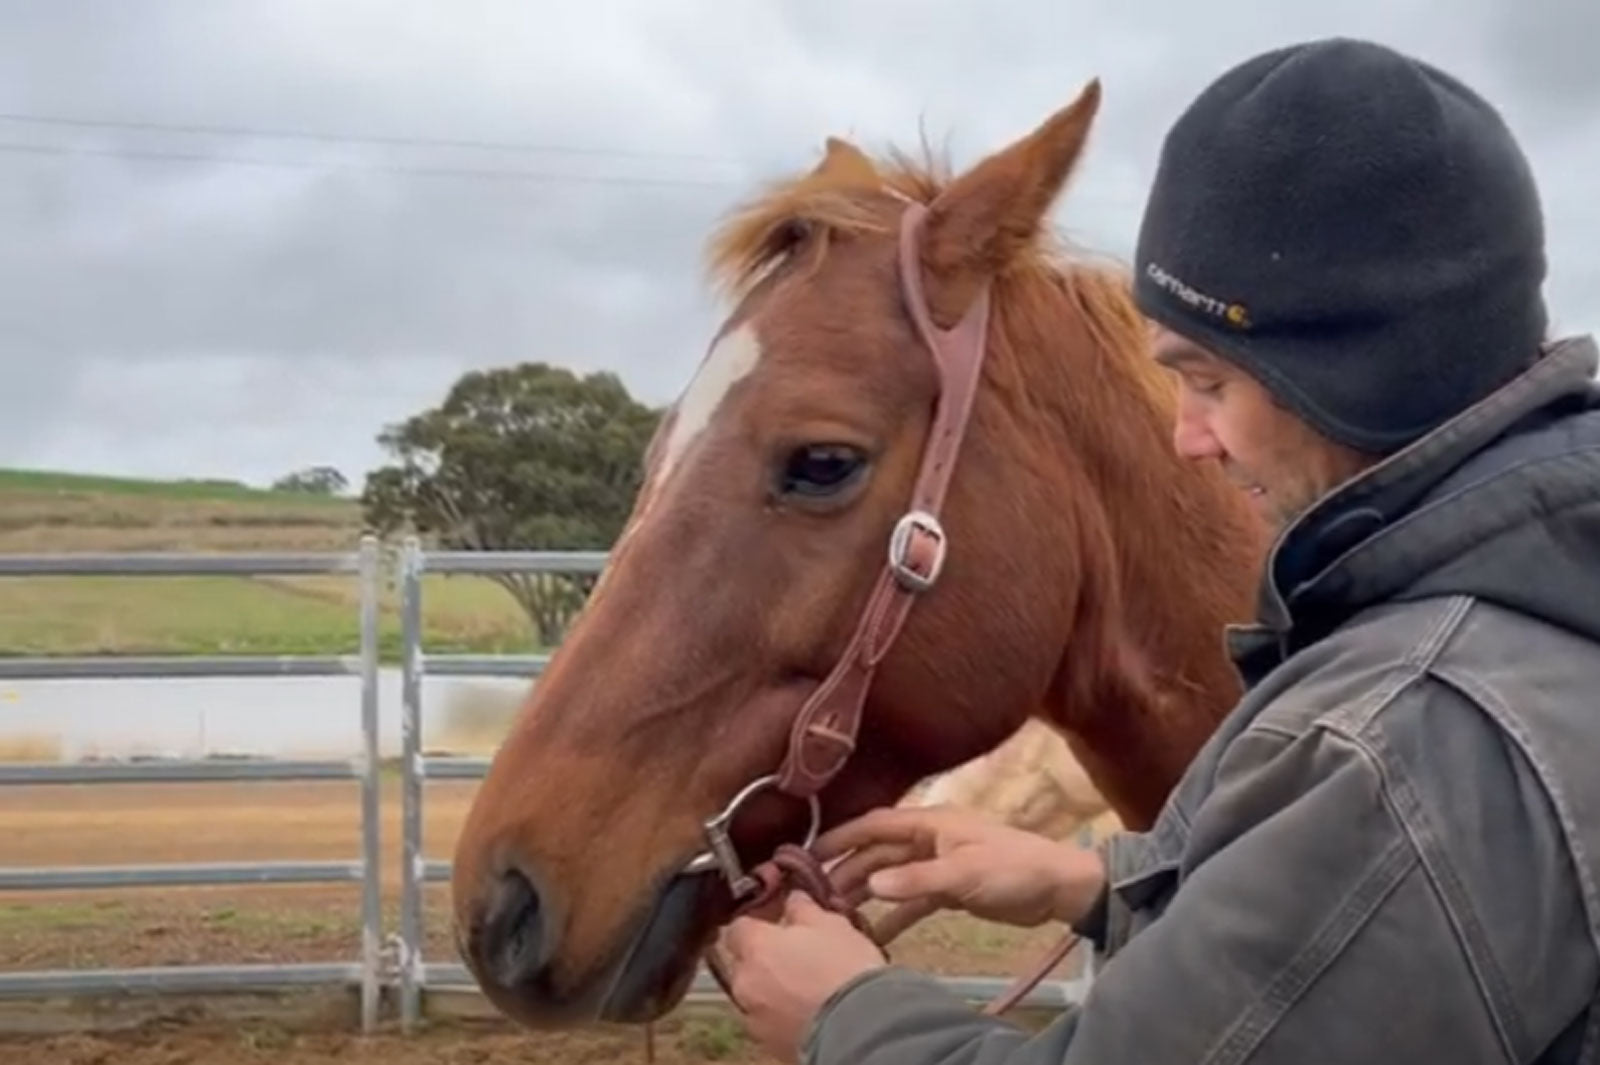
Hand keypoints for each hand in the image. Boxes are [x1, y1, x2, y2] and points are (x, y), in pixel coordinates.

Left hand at [715, 891, 888, 1061]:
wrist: (859, 1029)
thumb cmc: (844, 970)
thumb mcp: (831, 925)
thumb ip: (803, 909)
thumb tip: (793, 901)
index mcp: (755, 947)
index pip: (737, 926)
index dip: (757, 921)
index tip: (777, 919)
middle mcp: (745, 983)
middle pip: (744, 963)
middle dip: (764, 957)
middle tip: (796, 953)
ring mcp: (755, 1018)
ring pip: (757, 994)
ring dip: (773, 987)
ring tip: (807, 985)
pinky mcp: (770, 1045)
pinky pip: (770, 1021)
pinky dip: (783, 1014)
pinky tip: (810, 1009)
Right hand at [815, 804, 1104, 928]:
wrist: (1057, 888)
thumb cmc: (1013, 869)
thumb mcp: (963, 874)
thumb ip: (916, 880)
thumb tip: (870, 885)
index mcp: (930, 822)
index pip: (875, 825)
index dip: (841, 836)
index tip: (809, 852)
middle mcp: (929, 839)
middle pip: (878, 853)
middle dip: (847, 869)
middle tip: (816, 893)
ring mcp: (938, 863)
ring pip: (892, 877)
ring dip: (867, 893)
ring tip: (836, 913)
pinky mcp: (950, 888)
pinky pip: (912, 899)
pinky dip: (894, 914)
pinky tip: (875, 934)